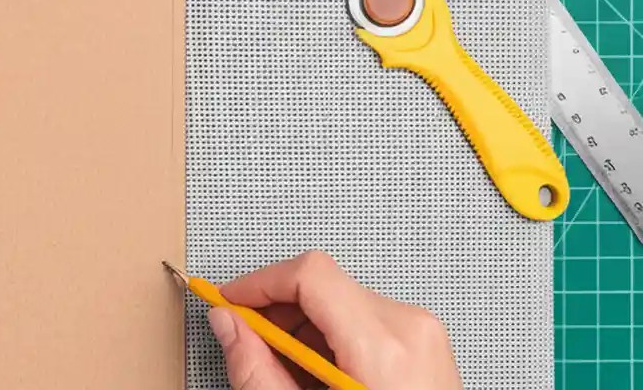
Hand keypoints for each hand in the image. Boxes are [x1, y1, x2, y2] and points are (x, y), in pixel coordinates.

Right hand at [208, 251, 460, 389]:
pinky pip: (363, 318)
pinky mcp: (423, 341)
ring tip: (290, 372)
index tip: (232, 301)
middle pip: (323, 286)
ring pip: (340, 300)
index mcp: (382, 349)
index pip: (310, 275)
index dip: (260, 283)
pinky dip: (329, 337)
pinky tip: (319, 375)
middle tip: (250, 342)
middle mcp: (409, 329)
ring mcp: (422, 333)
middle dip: (277, 310)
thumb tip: (228, 325)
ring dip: (302, 326)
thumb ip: (256, 370)